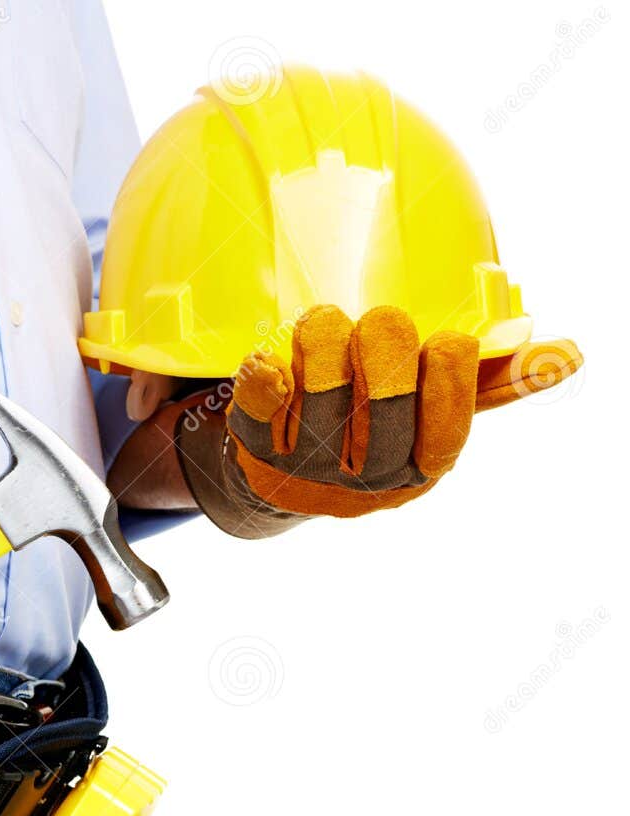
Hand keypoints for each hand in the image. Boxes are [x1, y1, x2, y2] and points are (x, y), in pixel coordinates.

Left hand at [175, 306, 581, 530]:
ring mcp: (308, 468)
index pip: (452, 402)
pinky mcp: (254, 451)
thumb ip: (493, 383)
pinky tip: (273, 365)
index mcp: (421, 465)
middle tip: (375, 330)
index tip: (438, 345)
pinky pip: (257, 396)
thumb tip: (568, 357)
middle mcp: (367, 479)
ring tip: (325, 340)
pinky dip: (265, 368)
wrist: (278, 478)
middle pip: (387, 382)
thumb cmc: (368, 429)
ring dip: (324, 334)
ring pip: (322, 370)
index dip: (445, 360)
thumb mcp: (433, 412)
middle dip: (382, 335)